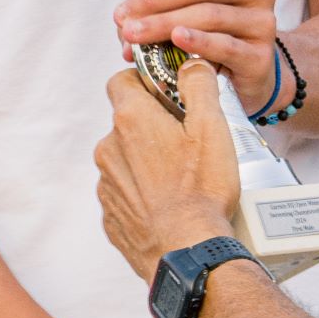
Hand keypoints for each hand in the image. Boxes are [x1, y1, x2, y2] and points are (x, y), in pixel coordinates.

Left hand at [94, 60, 240, 283]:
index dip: (144, 81)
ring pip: (125, 158)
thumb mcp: (212, 127)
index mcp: (131, 120)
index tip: (166, 92)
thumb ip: (199, 86)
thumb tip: (192, 65)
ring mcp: (107, 183)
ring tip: (181, 179)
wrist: (186, 252)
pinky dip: (143, 193)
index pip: (121, 79)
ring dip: (146, 161)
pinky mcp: (110, 214)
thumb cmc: (201, 192)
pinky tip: (169, 203)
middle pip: (126, 121)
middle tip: (185, 141)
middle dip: (152, 125)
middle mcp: (110, 148)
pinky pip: (125, 192)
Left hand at [113, 0, 280, 118]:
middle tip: (125, 15)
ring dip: (163, 23)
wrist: (245, 73)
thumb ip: (159, 2)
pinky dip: (197, 41)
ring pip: (207, 14)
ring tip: (134, 34)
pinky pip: (224, 45)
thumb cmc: (212, 30)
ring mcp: (263, 21)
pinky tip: (176, 39)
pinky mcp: (260, 55)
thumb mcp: (189, 4)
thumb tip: (123, 18)